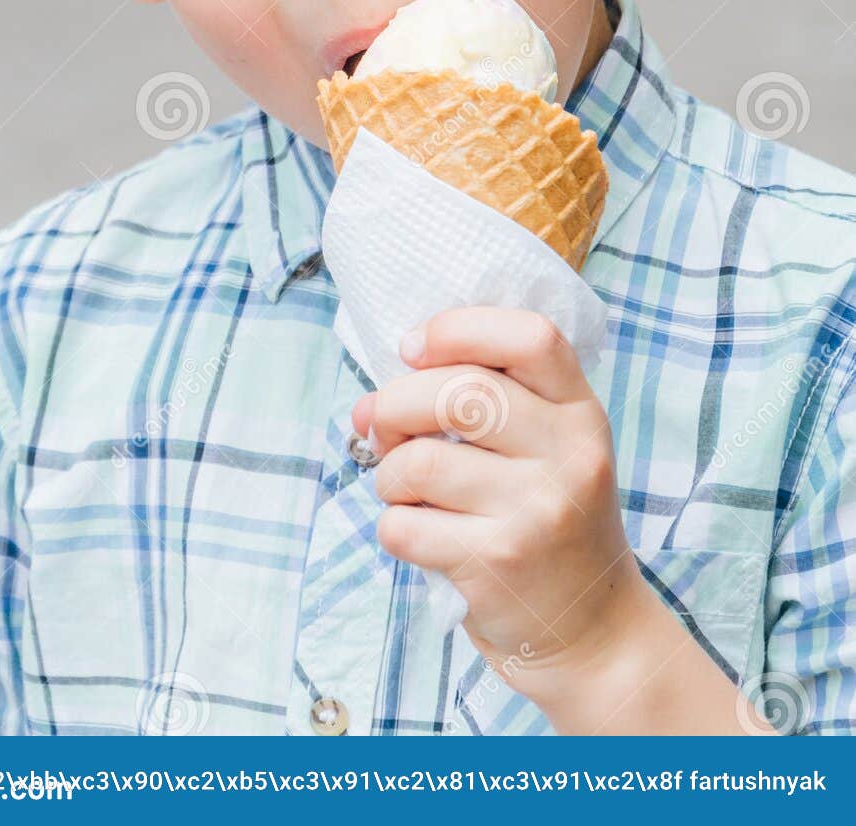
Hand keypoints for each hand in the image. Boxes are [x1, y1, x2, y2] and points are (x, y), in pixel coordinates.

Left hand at [351, 306, 652, 701]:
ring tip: (401, 488)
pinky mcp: (499, 563)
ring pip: (420, 460)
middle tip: (385, 428)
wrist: (593, 632)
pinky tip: (416, 533)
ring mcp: (537, 511)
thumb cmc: (549, 524)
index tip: (414, 347)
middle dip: (396, 403)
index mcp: (581, 414)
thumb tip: (368, 404)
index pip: (531, 336)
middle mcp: (569, 456)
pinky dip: (392, 526)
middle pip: (458, 391)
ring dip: (388, 473)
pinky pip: (406, 525)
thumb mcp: (547, 452)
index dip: (459, 328)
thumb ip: (477, 410)